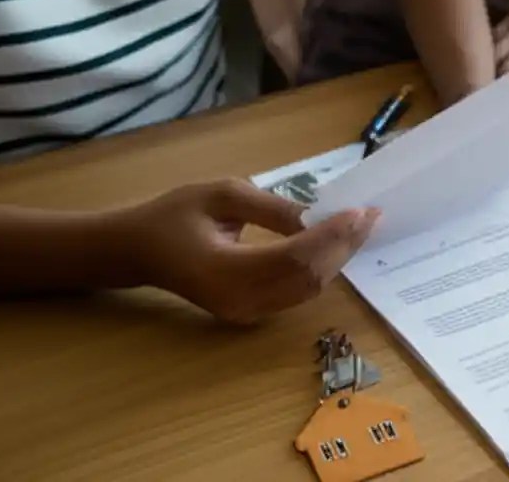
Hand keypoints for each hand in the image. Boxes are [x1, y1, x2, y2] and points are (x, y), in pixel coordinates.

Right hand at [111, 179, 378, 323]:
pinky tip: (337, 244)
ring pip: (308, 289)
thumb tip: (318, 216)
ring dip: (338, 257)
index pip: (293, 258)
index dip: (331, 236)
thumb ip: (271, 207)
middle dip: (344, 246)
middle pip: (308, 278)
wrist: (138, 251)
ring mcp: (246, 313)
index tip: (360, 211)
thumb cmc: (173, 216)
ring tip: (360, 226)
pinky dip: (322, 267)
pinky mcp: (252, 313)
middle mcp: (239, 301)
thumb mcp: (221, 195)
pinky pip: (297, 292)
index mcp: (223, 272)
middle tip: (371, 215)